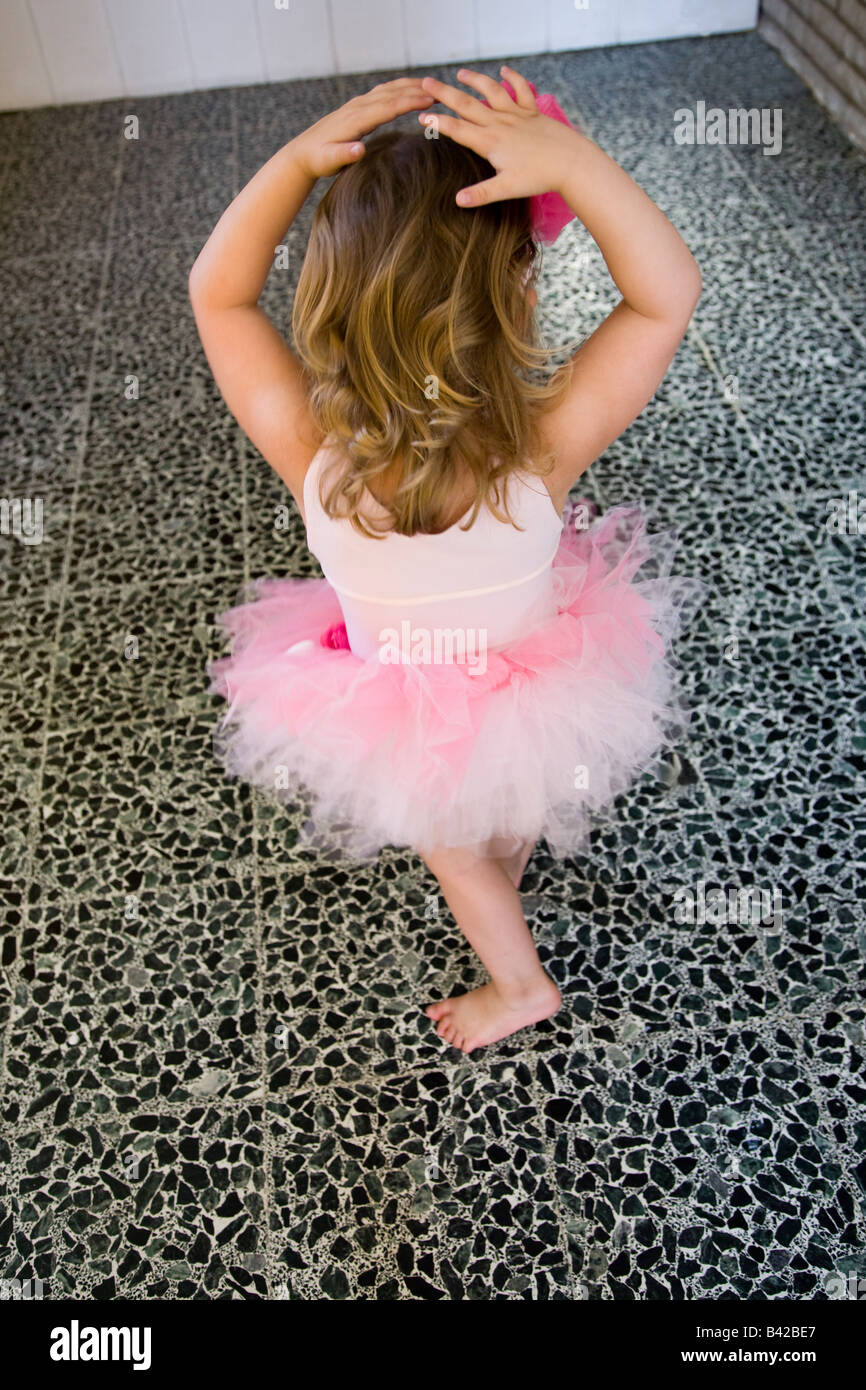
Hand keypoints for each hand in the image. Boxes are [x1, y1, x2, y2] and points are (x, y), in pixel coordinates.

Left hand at [290, 78, 434, 178]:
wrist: (303, 153)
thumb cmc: (318, 160)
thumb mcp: (329, 161)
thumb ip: (344, 155)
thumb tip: (360, 149)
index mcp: (356, 119)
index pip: (388, 106)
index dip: (410, 102)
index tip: (431, 100)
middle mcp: (358, 107)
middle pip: (393, 93)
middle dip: (417, 91)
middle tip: (442, 91)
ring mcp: (358, 105)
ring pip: (389, 90)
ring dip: (411, 86)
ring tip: (433, 88)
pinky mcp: (359, 107)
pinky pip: (384, 94)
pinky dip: (400, 89)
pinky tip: (411, 91)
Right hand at [418, 65, 581, 205]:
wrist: (570, 161)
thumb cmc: (539, 177)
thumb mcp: (507, 189)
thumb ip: (481, 194)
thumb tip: (458, 200)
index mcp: (490, 141)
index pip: (457, 130)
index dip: (437, 123)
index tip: (420, 117)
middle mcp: (499, 122)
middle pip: (466, 103)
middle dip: (444, 93)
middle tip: (425, 82)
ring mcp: (516, 114)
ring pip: (490, 90)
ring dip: (474, 80)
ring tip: (460, 74)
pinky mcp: (532, 111)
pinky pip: (520, 89)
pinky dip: (512, 77)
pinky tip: (504, 70)